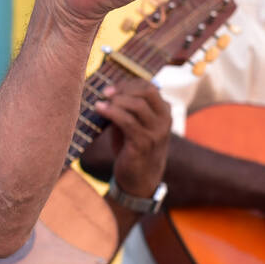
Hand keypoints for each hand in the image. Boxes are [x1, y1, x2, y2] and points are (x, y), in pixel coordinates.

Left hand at [101, 83, 172, 198]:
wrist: (139, 179)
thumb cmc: (133, 148)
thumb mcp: (133, 124)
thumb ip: (126, 108)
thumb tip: (108, 91)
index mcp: (164, 112)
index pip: (149, 87)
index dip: (129, 84)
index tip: (111, 88)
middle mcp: (164, 120)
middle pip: (147, 91)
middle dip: (124, 89)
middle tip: (106, 93)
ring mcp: (156, 133)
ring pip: (137, 105)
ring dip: (116, 101)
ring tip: (101, 103)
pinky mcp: (143, 144)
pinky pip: (127, 121)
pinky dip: (112, 112)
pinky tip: (100, 109)